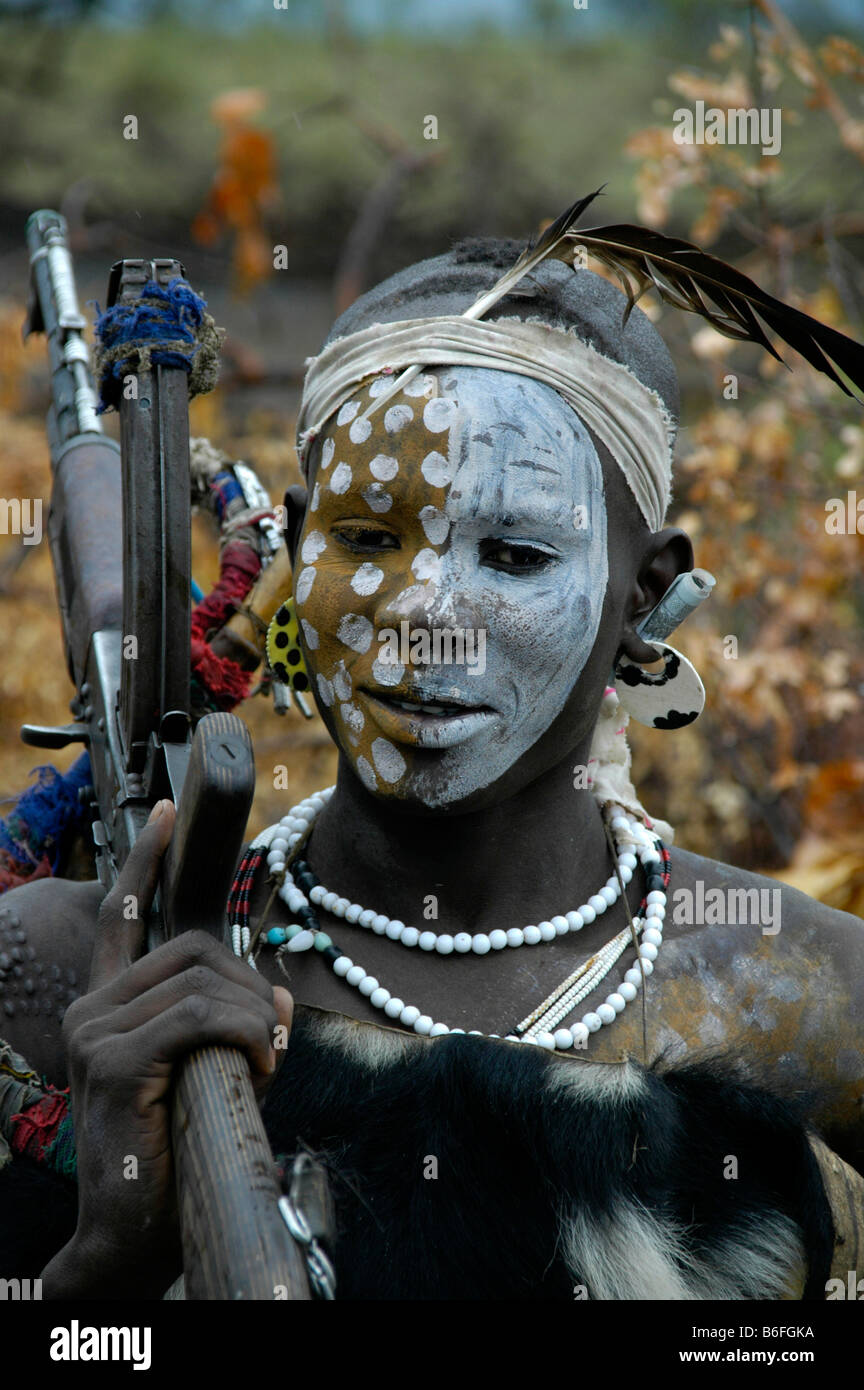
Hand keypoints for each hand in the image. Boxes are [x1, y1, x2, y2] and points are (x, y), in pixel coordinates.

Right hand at [41, 799, 292, 1297]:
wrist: (133, 1234)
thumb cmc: (174, 1155)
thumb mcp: (212, 1074)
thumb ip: (237, 1025)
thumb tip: (277, 985)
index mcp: (107, 1008)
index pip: (122, 920)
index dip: (145, 863)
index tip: (167, 814)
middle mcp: (92, 1011)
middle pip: (194, 949)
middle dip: (251, 986)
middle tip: (273, 1038)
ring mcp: (97, 1033)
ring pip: (204, 981)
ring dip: (256, 1018)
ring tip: (266, 1063)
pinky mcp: (116, 1062)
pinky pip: (202, 1016)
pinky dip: (247, 1033)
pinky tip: (260, 1066)